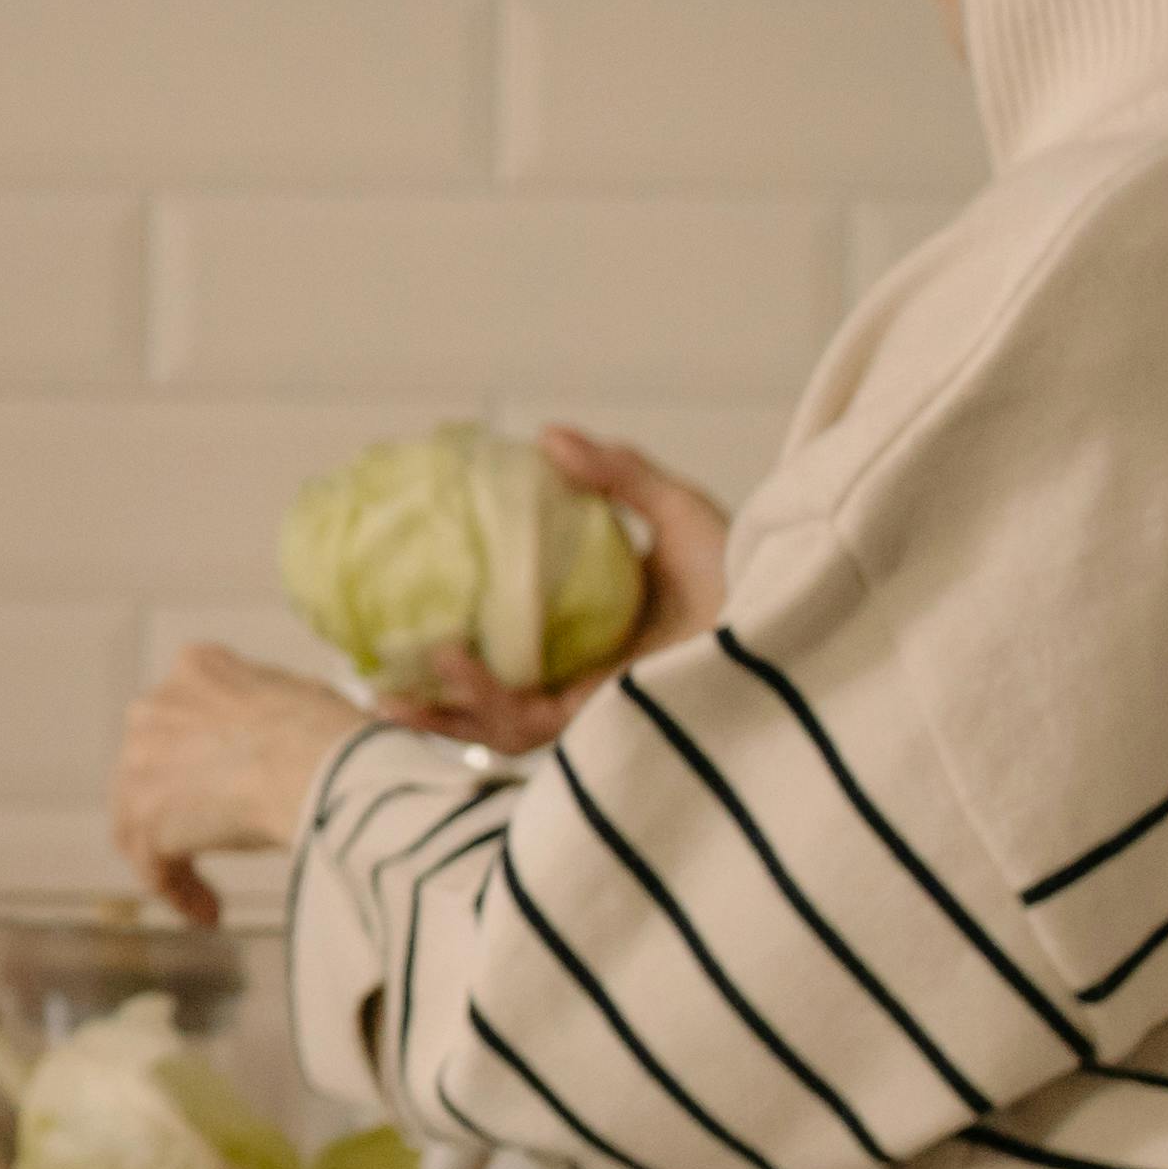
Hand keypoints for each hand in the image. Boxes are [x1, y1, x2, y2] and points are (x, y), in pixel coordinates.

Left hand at [113, 649, 373, 925]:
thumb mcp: (305, 700)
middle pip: (155, 762)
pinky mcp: (145, 816)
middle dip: (181, 801)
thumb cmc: (337, 736)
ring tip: (208, 892)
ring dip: (173, 854)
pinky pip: (153, 862)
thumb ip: (278, 714)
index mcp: (198, 668)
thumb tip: (299, 734)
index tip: (226, 787)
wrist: (323, 766)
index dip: (202, 754)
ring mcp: (142, 761)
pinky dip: (178, 890)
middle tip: (214, 835)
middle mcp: (157, 706)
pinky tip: (210, 914)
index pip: (185, 713)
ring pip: (143, 815)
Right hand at [391, 427, 734, 753]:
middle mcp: (593, 680)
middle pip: (495, 695)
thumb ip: (617, 473)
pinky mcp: (597, 732)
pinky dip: (476, 698)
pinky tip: (447, 664)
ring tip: (387, 683)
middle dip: (431, 696)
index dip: (465, 631)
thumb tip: (545, 435)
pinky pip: (519, 724)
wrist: (796, 626)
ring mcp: (593, 711)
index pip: (520, 641)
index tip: (412, 600)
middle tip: (371, 673)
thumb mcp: (679, 511)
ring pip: (495, 723)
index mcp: (603, 635)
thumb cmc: (756, 575)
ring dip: (440, 705)